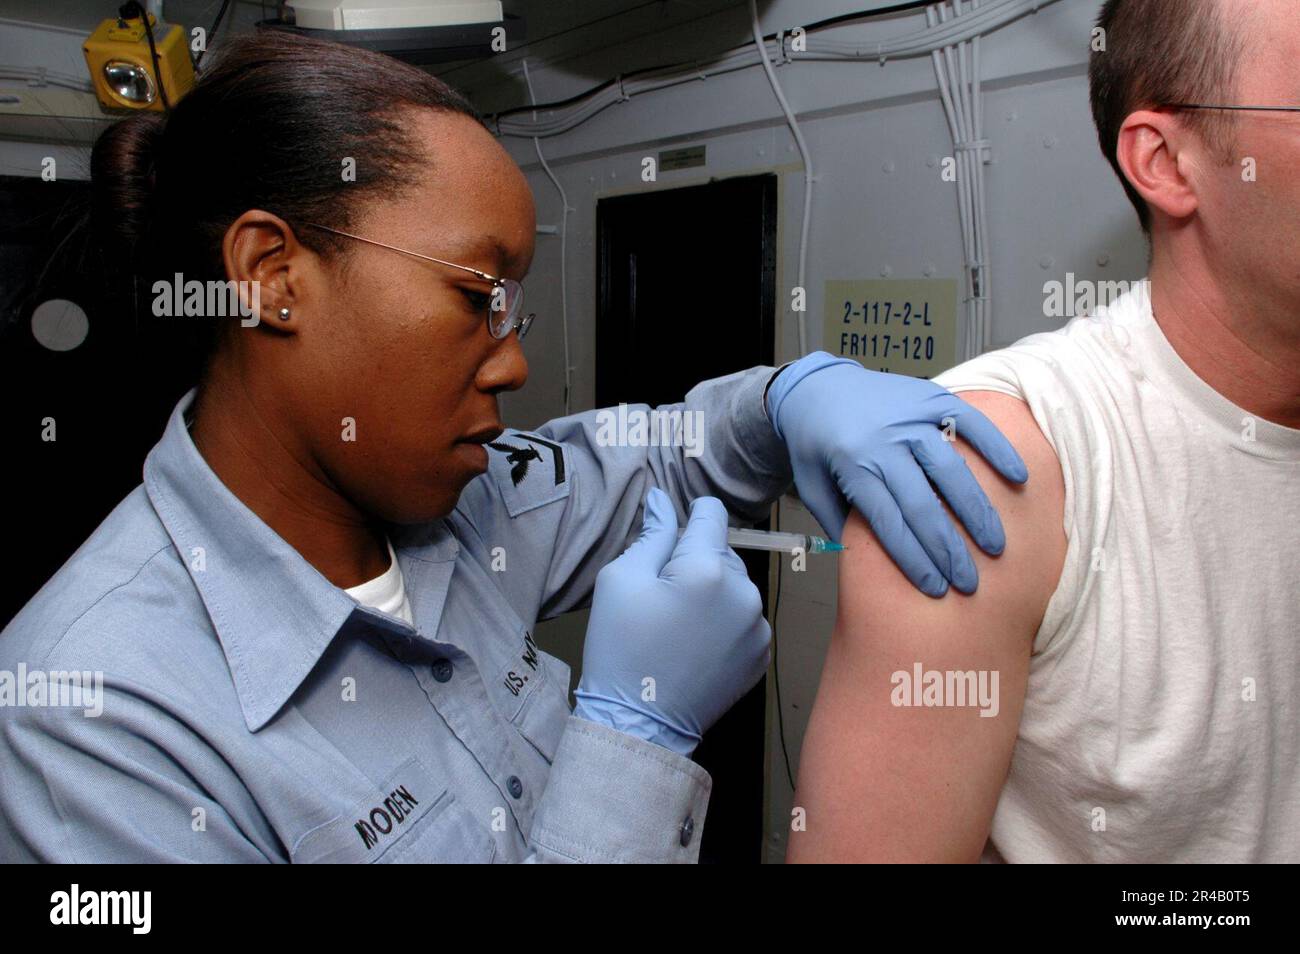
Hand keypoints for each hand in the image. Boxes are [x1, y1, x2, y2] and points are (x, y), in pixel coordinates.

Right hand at [573, 488, 769, 754]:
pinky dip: (724, 621)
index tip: (671, 533)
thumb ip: (651, 534)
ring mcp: (758, 627)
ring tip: (678, 624)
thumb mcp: (621, 580)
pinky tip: (695, 644)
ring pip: (735, 585)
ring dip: (712, 591)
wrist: (638, 724)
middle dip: (695, 561)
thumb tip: (665, 501)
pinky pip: (744, 618)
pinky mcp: (761, 654)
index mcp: (707, 569)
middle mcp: (744, 593)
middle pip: (723, 551)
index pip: (711, 514)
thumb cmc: (621, 649)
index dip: (688, 515)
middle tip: (662, 596)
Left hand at [766, 352, 1028, 596]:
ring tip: (995, 547)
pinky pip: (972, 424)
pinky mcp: (932, 399)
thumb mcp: (811, 486)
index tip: (936, 588)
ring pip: (953, 471)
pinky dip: (997, 449)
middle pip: (925, 506)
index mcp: (854, 465)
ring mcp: (912, 418)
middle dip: (949, 550)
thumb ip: (839, 523)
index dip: (915, 559)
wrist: (816, 385)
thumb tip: (867, 566)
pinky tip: (1018, 479)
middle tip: (970, 582)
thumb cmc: (815, 443)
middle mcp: (886, 441)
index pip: (891, 523)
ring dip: (977, 513)